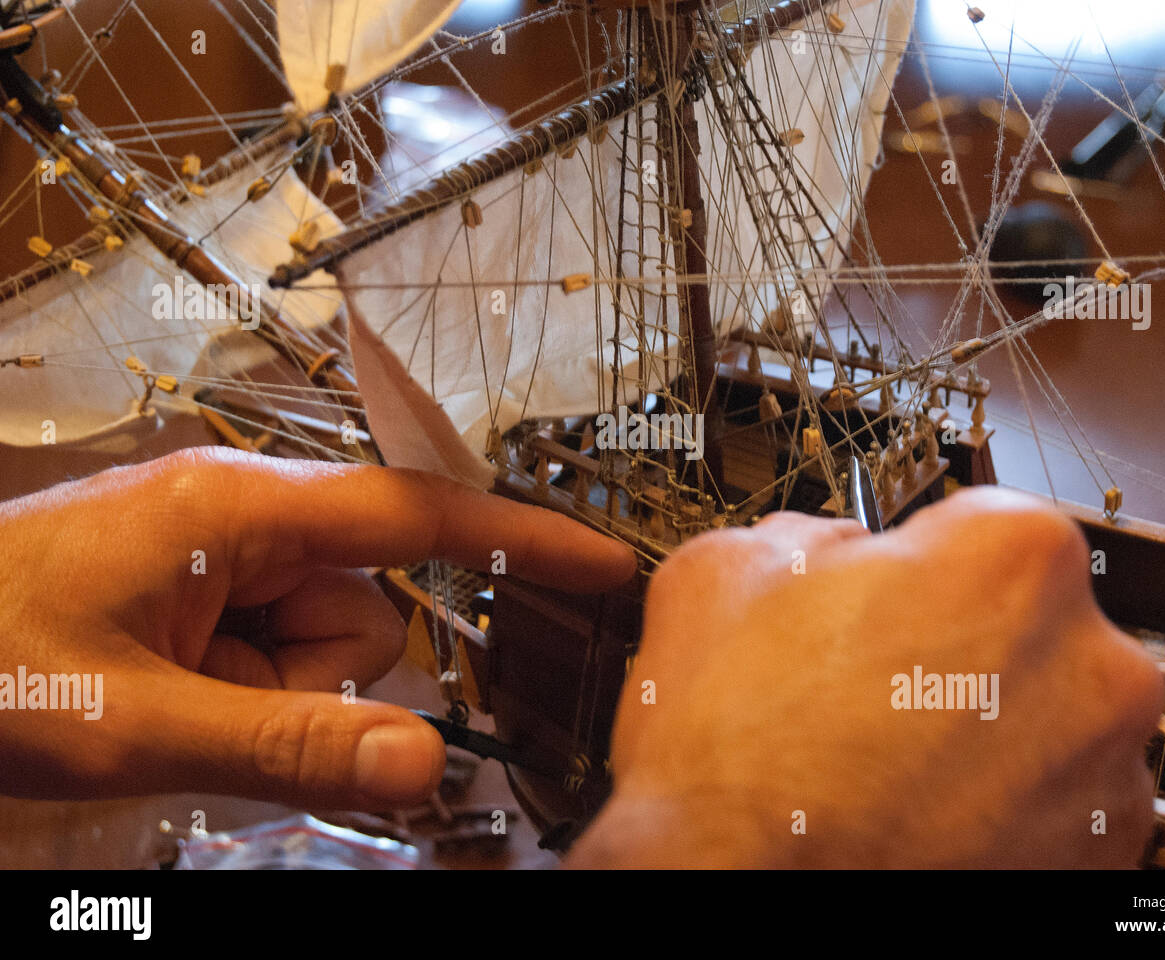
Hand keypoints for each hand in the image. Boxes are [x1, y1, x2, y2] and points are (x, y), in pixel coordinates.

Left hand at [0, 447, 634, 809]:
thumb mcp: (136, 721)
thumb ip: (288, 744)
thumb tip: (422, 761)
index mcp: (235, 508)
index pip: (417, 514)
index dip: (519, 539)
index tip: (602, 564)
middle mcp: (236, 516)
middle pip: (365, 604)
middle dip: (318, 674)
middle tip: (218, 709)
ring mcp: (214, 556)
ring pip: (321, 639)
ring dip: (275, 690)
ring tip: (174, 703)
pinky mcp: (195, 592)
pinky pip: (274, 650)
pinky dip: (247, 690)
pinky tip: (170, 698)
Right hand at [569, 487, 1163, 867]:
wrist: (739, 901)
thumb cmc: (732, 760)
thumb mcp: (722, 574)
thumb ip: (806, 532)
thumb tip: (834, 549)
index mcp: (1011, 558)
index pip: (986, 524)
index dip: (920, 561)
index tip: (888, 596)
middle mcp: (1092, 660)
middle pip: (1030, 621)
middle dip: (963, 642)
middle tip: (877, 685)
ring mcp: (1109, 774)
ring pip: (1049, 716)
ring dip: (988, 728)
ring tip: (890, 764)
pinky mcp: (1101, 862)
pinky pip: (1061, 804)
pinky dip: (1006, 807)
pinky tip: (922, 816)